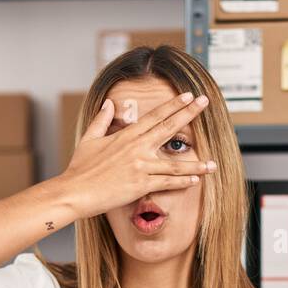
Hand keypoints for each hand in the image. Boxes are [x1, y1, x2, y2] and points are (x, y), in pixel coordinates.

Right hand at [58, 91, 215, 219]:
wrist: (74, 191)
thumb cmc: (80, 168)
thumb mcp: (89, 139)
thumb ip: (102, 120)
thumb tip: (109, 103)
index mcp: (126, 135)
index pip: (155, 116)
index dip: (174, 105)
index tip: (188, 95)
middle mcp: (136, 148)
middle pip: (168, 128)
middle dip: (189, 114)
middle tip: (205, 103)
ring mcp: (140, 167)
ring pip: (174, 163)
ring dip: (196, 164)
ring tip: (213, 163)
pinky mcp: (140, 185)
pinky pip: (166, 183)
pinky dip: (182, 182)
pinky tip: (195, 181)